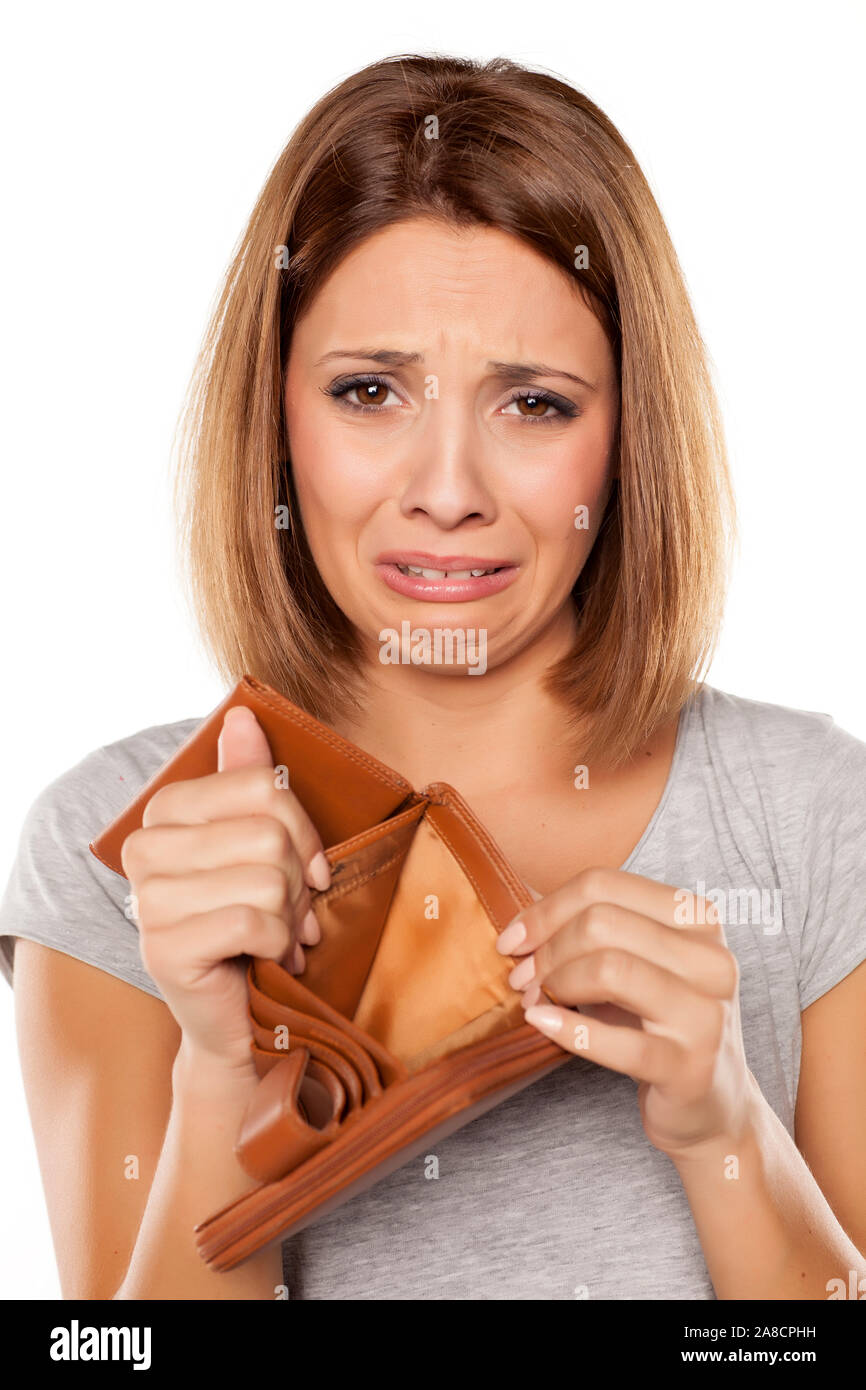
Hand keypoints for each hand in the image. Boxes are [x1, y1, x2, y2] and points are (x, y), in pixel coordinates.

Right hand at [121, 705, 330, 1073]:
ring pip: (267, 878)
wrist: (240, 1016)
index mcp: (165, 812)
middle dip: (299, 881)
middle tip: (289, 913)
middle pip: (269, 832)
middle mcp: (143, 850)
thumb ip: (248, 780)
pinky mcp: (163, 949)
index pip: (262, 785)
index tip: (305, 868)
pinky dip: (279, 946)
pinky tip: (267, 960)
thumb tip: (243, 713)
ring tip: (279, 938)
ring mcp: (148, 901)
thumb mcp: (264, 846)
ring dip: (291, 918)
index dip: (302, 829)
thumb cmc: (256, 924)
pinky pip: (255, 922)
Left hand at [496, 867, 755, 1158]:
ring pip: (610, 969)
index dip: (547, 910)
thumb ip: (589, 933)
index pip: (605, 885)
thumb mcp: (636, 963)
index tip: (514, 939)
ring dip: (557, 984)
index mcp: (697, 918)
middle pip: (602, 922)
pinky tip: (540, 1023)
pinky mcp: (690, 1067)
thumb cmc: (658, 1023)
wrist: (712, 1103)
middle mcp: (712, 958)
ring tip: (536, 1001)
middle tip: (524, 978)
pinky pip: (616, 1041)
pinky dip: (568, 1029)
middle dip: (548, 949)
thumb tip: (517, 925)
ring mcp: (706, 1013)